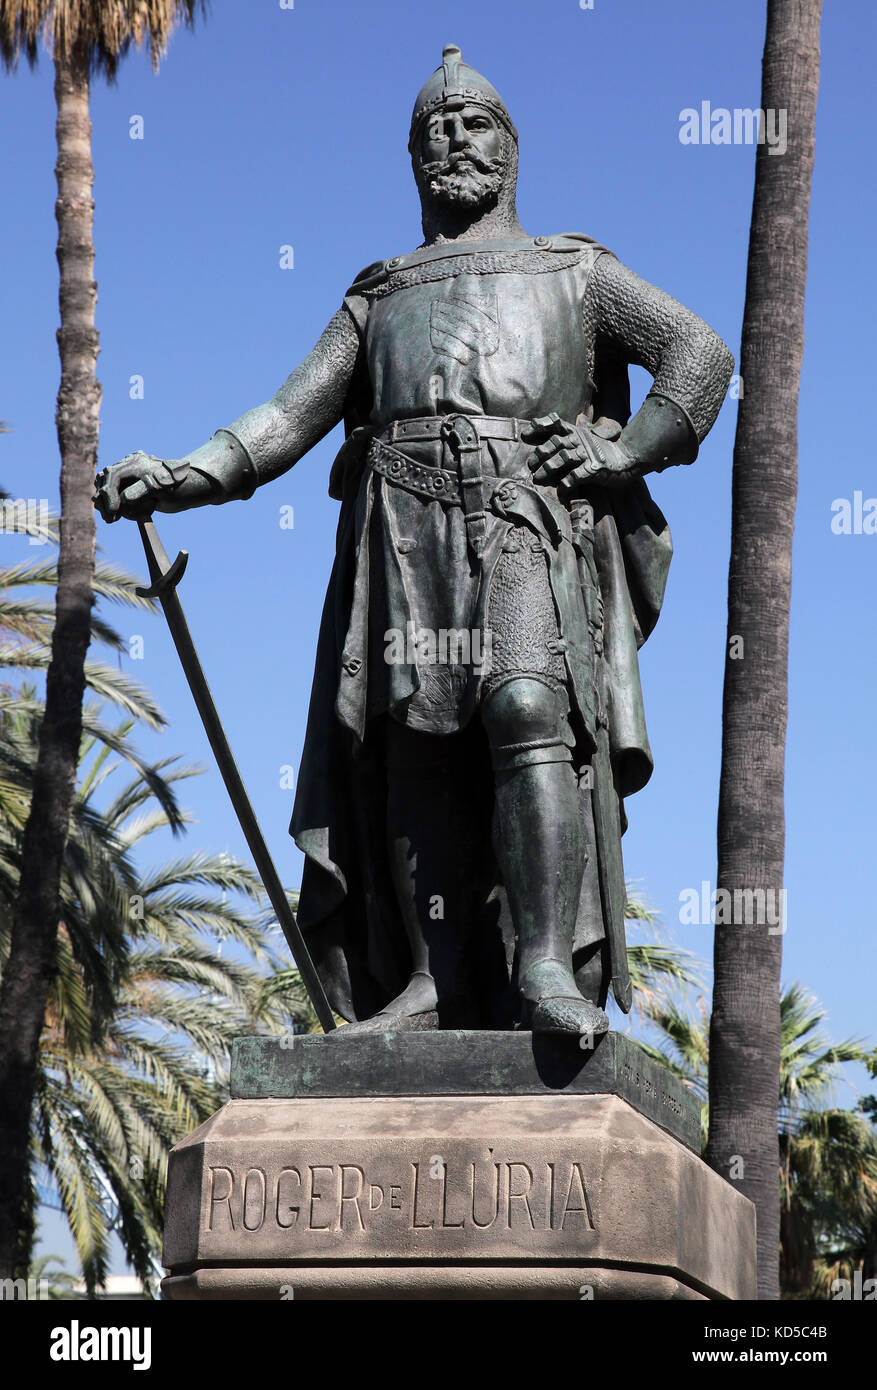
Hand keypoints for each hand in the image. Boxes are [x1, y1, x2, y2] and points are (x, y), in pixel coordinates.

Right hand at [94, 452, 184, 521]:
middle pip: (105, 480)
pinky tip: (116, 515)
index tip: (113, 512)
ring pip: (106, 486)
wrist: (185, 487)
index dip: (109, 494)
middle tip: (110, 519)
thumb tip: (124, 498)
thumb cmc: (176, 486)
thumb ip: (142, 491)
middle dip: (104, 500)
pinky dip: (112, 503)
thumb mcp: (161, 489)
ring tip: (112, 519)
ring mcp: (126, 474)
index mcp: (135, 463)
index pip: (113, 476)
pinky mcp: (127, 483)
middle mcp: (128, 466)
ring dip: (105, 503)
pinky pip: (112, 492)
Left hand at [522, 414, 638, 498]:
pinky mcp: (595, 468)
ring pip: (564, 457)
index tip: (525, 434)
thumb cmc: (605, 451)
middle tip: (530, 465)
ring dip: (549, 468)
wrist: (629, 459)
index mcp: (577, 433)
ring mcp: (588, 454)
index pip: (556, 425)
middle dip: (541, 453)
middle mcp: (581, 441)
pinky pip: (577, 475)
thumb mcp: (588, 439)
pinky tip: (561, 489)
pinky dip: (567, 482)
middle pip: (556, 443)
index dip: (540, 427)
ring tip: (538, 478)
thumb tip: (561, 433)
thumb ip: (574, 436)